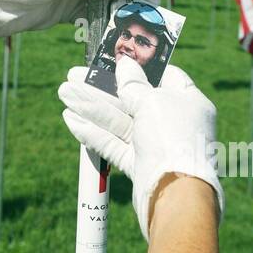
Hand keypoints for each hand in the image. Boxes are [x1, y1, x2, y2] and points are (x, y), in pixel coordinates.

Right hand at [58, 56, 223, 239]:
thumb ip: (133, 83)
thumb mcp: (152, 101)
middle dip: (102, 87)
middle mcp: (173, 122)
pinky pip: (114, 143)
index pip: (165, 76)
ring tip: (63, 92)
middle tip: (74, 75)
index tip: (115, 58)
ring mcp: (155, 145)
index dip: (140, 67)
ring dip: (90, 106)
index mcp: (188, 102)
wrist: (176, 194)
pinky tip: (71, 119)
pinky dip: (93, 131)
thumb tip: (125, 64)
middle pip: (133, 99)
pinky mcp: (139, 164)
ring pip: (119, 121)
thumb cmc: (172, 139)